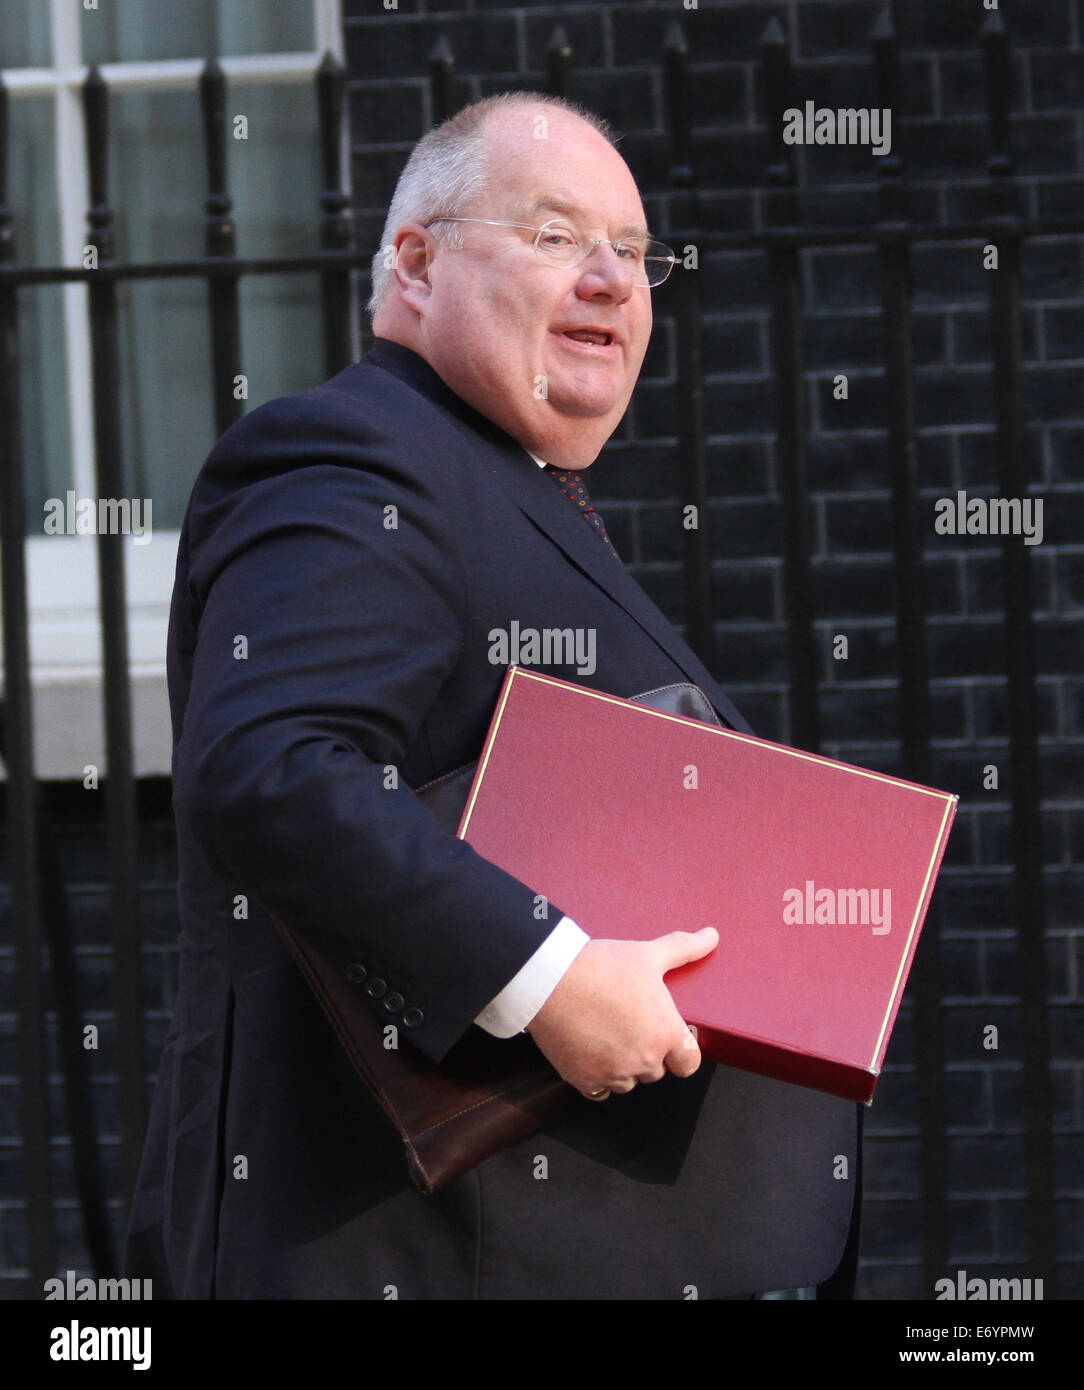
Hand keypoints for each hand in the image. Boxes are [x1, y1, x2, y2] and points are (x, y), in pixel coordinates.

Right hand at [525, 927, 717, 1100]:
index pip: (689, 1063)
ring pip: (628, 1082)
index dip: (680, 1051)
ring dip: (622, 1066)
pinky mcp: (585, 1081)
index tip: (667, 1038)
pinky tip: (589, 1049)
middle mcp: (644, 1060)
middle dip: (646, 1052)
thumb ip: (684, 948)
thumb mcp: (648, 955)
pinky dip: (596, 1076)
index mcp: (665, 1033)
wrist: (549, 980)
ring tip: (606, 1033)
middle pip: (656, 1070)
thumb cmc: (601, 967)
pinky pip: (600, 1091)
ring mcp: (614, 1074)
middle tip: (628, 1024)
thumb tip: (712, 936)